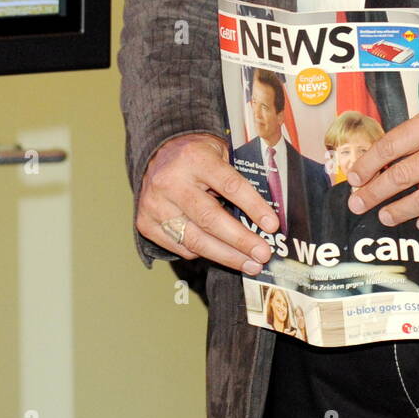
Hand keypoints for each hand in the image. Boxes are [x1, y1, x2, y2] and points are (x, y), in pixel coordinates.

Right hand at [137, 132, 278, 273]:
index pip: (229, 185)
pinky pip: (181, 247)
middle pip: (210, 218)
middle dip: (240, 240)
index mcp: (195, 158)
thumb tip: (264, 215)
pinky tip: (221, 254)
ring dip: (226, 256)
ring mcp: (155, 204)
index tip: (272, 225)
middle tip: (262, 254)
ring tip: (249, 264)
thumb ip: (238, 176)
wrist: (157, 154)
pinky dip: (203, 253)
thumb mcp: (219, 153)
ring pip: (195, 239)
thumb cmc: (196, 156)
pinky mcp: (146, 222)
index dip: (253, 207)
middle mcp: (171, 182)